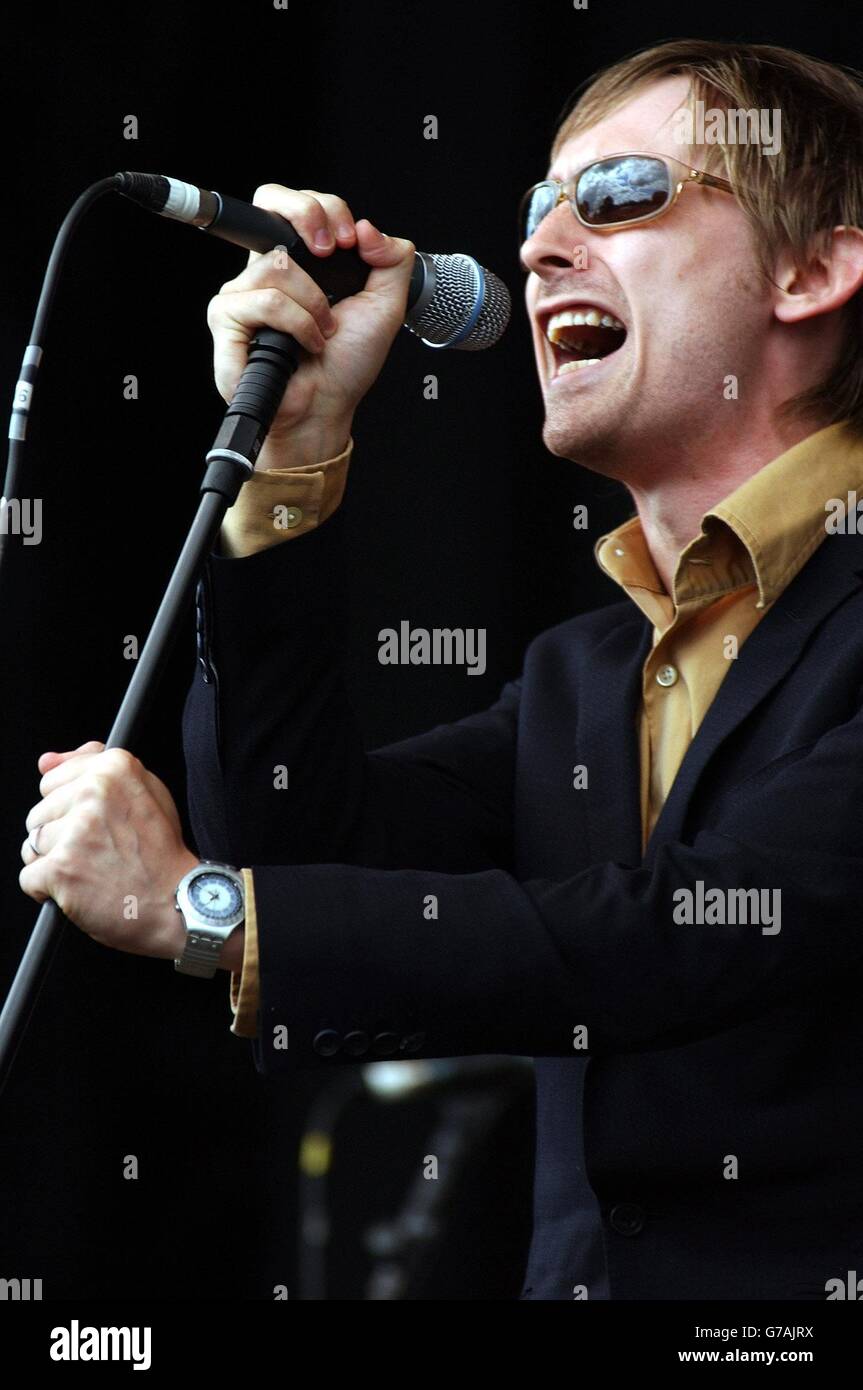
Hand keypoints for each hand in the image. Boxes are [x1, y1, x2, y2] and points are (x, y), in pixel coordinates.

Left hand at [19, 742, 199, 959]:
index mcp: (115, 768)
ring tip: (92, 870)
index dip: (71, 808)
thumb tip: (47, 761)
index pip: (52, 780)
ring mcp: (76, 830)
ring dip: (54, 862)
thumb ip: (95, 767)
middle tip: (100, 850)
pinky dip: (48, 890)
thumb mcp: (145, 794)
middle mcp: (94, 792)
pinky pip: (28, 877)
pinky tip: (81, 889)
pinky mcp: (60, 868)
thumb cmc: (162, 854)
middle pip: (40, 812)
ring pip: (32, 844)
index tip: (98, 825)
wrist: (175, 904)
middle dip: (60, 835)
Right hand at [207, 184, 414, 468]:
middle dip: (309, 216)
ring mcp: (241, 292)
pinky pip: (267, 302)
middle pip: (270, 204)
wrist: (325, 409)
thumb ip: (391, 262)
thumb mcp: (384, 309)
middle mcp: (263, 271)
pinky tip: (304, 346)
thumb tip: (370, 229)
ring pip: (279, 265)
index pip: (290, 202)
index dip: (321, 207)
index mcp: (296, 262)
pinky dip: (298, 326)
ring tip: (320, 333)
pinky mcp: (226, 318)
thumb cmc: (345, 366)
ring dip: (314, 304)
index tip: (350, 240)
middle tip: (331, 252)